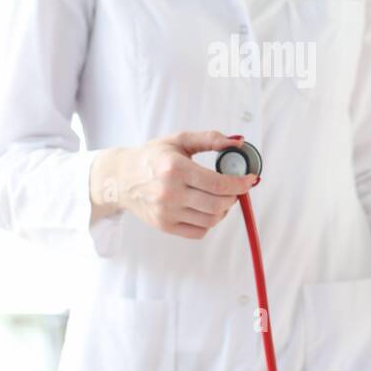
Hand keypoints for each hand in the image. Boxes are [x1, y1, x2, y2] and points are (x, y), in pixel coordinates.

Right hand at [92, 130, 257, 239]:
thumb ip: (210, 139)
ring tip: (221, 198)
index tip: (250, 180)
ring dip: (224, 210)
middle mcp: (170, 193)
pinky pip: (199, 232)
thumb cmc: (152, 157)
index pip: (217, 183)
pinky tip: (206, 209)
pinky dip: (209, 222)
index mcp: (175, 169)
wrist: (121, 178)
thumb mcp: (179, 140)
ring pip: (211, 220)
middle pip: (217, 205)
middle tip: (235, 189)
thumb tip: (237, 142)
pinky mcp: (164, 226)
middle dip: (234, 197)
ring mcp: (166, 212)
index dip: (240, 184)